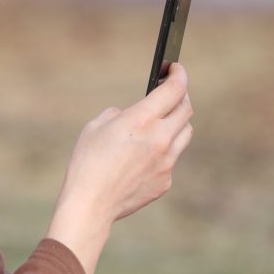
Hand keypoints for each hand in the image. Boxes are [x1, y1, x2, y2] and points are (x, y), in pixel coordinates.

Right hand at [57, 62, 193, 226]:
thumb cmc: (87, 162)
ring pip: (185, 133)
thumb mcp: (96, 127)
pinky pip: (171, 159)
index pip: (174, 89)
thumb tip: (131, 114)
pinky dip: (163, 151)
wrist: (91, 204)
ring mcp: (166, 162)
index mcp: (141, 120)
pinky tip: (144, 156)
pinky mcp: (165, 181)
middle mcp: (160, 139)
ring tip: (161, 122)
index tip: (175, 68)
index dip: (178, 74)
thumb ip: (119, 114)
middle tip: (170, 92)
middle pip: (186, 109)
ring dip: (176, 122)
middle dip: (180, 96)